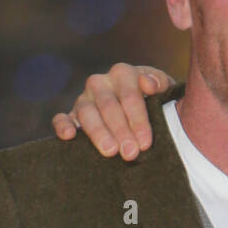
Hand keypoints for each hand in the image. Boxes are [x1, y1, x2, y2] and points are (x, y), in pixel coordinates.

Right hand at [51, 63, 174, 159]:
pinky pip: (62, 118)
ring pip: (86, 112)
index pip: (129, 95)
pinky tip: (69, 137)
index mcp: (123, 74)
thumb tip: (149, 84)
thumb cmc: (157, 101)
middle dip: (121, 131)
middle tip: (131, 153)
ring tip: (110, 152)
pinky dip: (62, 126)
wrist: (147, 110)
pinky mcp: (72, 116)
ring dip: (98, 132)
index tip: (146, 143)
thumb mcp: (165, 90)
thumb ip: (161, 83)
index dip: (138, 119)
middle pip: (108, 106)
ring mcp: (84, 99)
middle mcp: (100, 83)